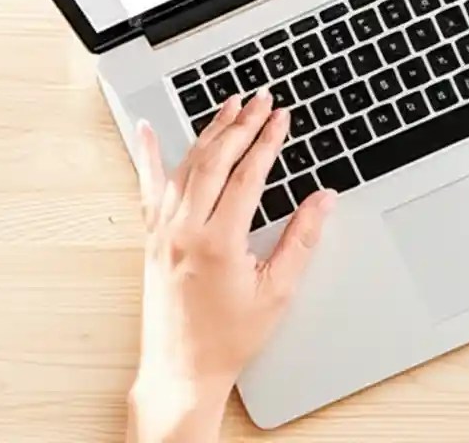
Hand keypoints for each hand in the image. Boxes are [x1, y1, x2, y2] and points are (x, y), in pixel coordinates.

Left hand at [127, 93, 335, 441]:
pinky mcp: (150, 238)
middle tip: (260, 99)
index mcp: (219, 240)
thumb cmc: (229, 337)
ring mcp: (162, 231)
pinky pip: (148, 187)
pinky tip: (145, 130)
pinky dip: (147, 155)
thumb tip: (323, 200)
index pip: (248, 174)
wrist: (182, 369)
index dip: (268, 141)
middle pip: (215, 160)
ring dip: (209, 132)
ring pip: (185, 166)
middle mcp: (184, 229)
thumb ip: (301, 239)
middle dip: (241, 124)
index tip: (282, 118)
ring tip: (228, 106)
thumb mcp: (278, 290)